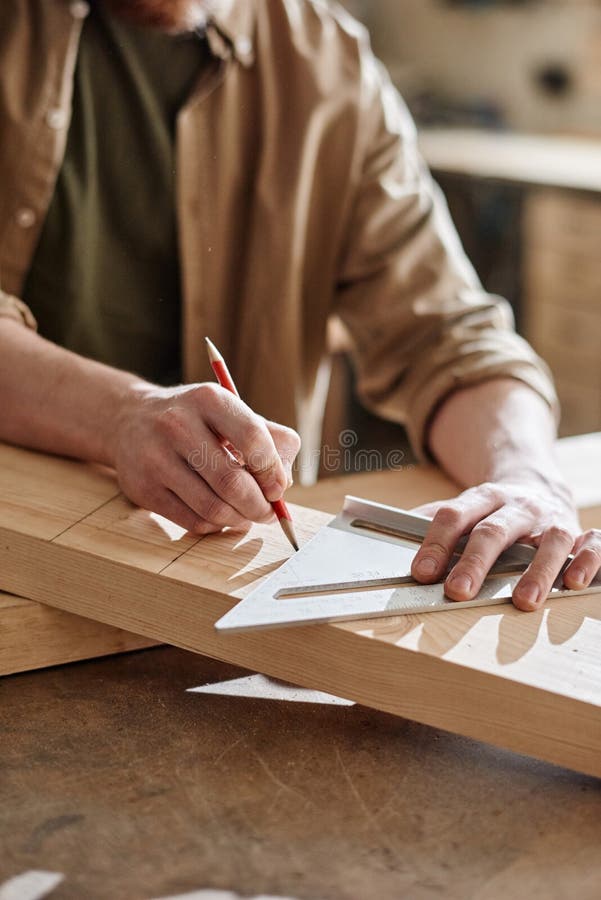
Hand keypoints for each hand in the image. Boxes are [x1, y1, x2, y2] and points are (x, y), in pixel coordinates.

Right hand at [109, 382, 300, 534]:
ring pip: (213, 509)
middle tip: (267, 512)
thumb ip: (270, 440)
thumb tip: (283, 484)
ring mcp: (156, 458)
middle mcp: (178, 425)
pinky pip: (193, 522)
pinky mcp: (143, 489)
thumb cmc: (197, 421)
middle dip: (260, 506)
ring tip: (246, 515)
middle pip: (233, 482)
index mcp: (209, 400)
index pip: (253, 440)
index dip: (272, 472)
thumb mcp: (231, 413)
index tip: (278, 488)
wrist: (129, 419)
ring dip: (240, 520)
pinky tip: (220, 514)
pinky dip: (216, 525)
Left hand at [410, 477, 599, 610]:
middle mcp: (518, 507)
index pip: (454, 516)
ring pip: (548, 540)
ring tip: (522, 601)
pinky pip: (592, 542)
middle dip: (475, 563)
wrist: (538, 486)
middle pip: (495, 531)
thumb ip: (434, 522)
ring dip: (536, 571)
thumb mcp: (463, 508)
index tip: (421, 572)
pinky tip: (574, 583)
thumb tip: (395, 535)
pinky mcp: (579, 532)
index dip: (436, 544)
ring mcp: (551, 520)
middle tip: (457, 591)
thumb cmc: (493, 510)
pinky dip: (587, 559)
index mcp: (482, 498)